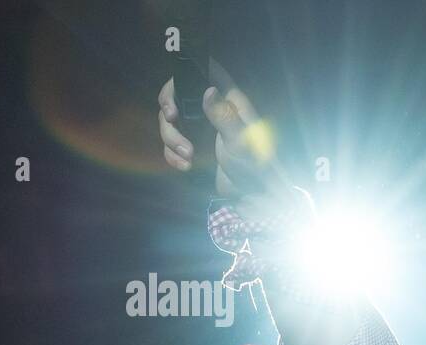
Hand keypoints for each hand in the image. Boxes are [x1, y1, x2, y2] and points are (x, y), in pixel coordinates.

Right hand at [157, 59, 287, 199]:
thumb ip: (225, 116)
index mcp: (229, 101)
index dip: (189, 65)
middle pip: (177, 93)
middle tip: (172, 119)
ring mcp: (200, 129)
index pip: (207, 70)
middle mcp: (212, 110)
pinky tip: (185, 167)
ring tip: (188, 157)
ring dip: (171, 137)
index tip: (176, 81)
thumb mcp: (241, 142)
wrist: (253, 198)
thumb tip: (208, 91)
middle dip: (169, 105)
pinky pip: (171, 144)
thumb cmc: (256, 167)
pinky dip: (172, 154)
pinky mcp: (192, 147)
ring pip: (170, 120)